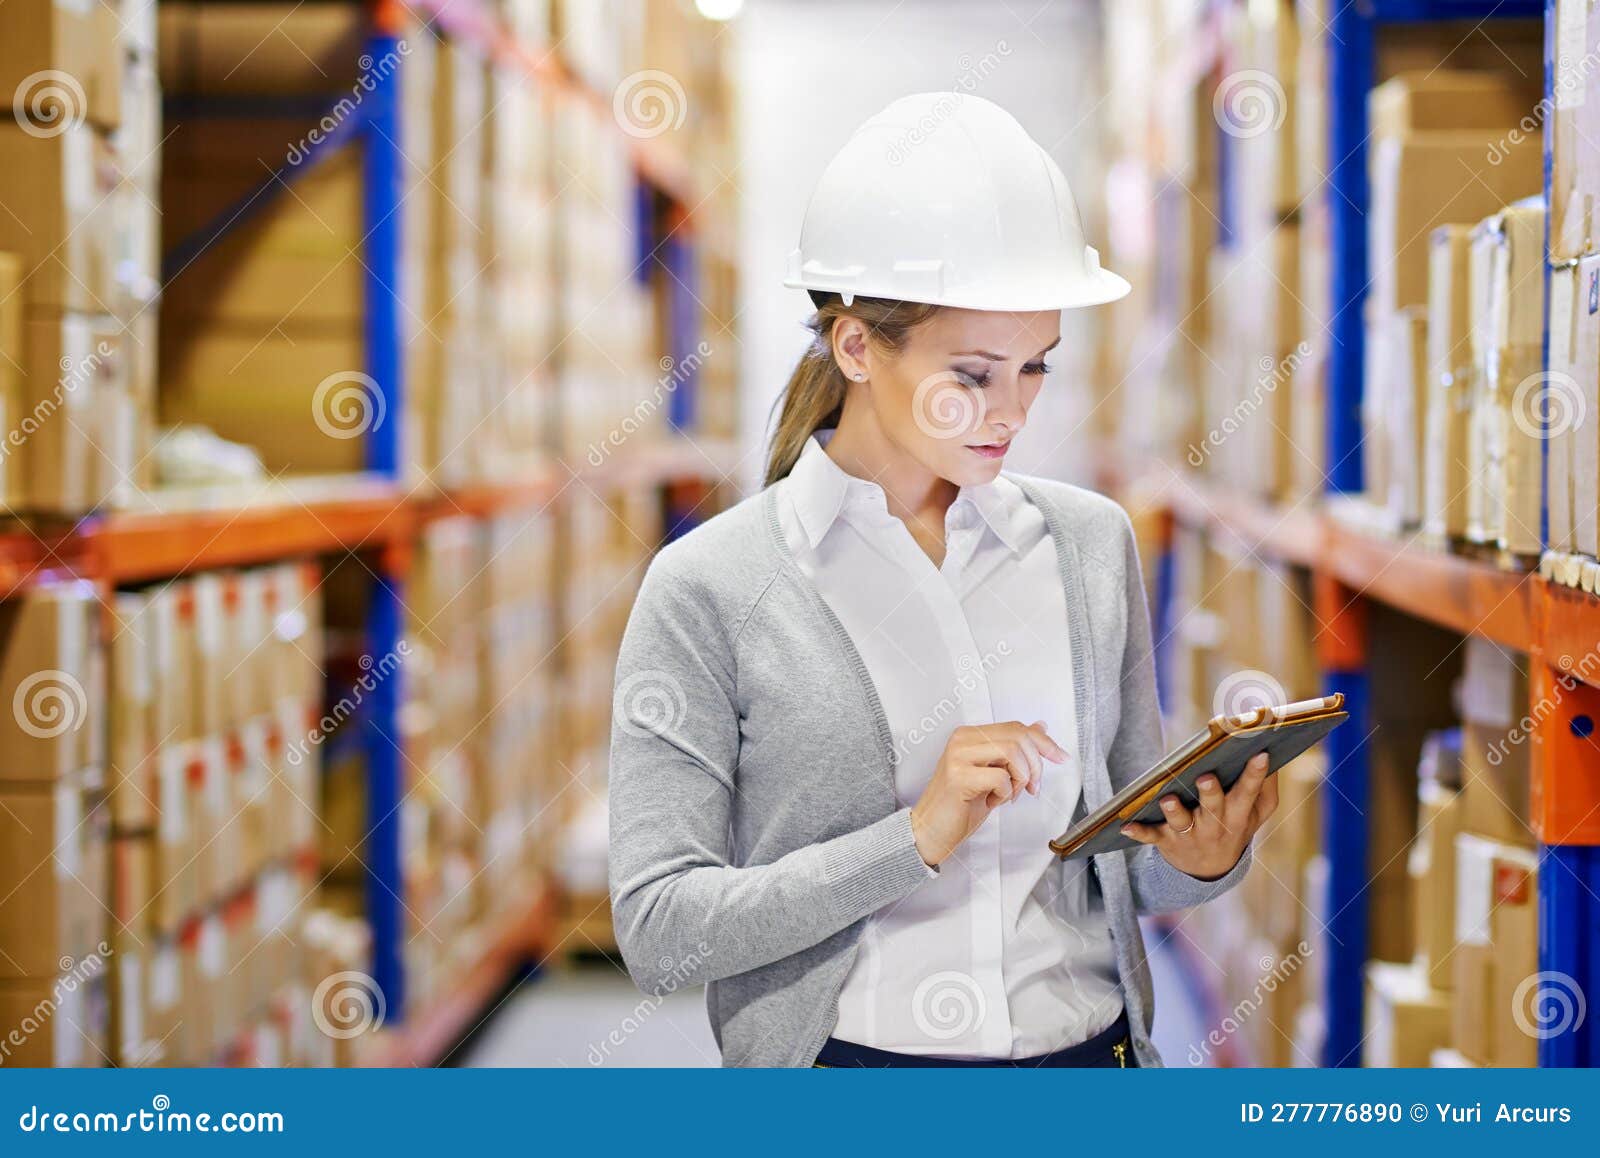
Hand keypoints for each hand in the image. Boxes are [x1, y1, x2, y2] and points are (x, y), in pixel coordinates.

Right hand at [909, 721, 1066, 866]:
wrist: (930, 831)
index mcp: (970, 735)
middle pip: (1018, 737)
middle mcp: (962, 739)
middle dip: (1036, 765)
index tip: (1061, 757)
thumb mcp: (993, 774)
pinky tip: (991, 802)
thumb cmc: (960, 805)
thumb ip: (1013, 750)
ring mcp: (958, 756)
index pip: (1016, 727)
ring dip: (1021, 779)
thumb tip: (1041, 726)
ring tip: (1009, 795)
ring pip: (1012, 752)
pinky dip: (1005, 794)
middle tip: (1032, 788)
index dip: (1044, 742)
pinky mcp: (959, 777)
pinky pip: (1001, 777)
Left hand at [1119, 752, 1277, 880]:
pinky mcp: (1167, 841)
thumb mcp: (1257, 813)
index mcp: (1238, 814)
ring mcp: (1190, 834)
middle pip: (1213, 808)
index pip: (1249, 792)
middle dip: (1210, 793)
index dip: (1254, 774)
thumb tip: (1266, 754)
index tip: (1260, 753)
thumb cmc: (1235, 825)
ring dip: (1175, 812)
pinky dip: (1139, 833)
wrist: (1210, 869)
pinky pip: (1152, 837)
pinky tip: (1125, 827)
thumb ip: (1265, 787)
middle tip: (1206, 777)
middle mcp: (1215, 825)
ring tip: (1167, 799)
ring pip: (1182, 822)